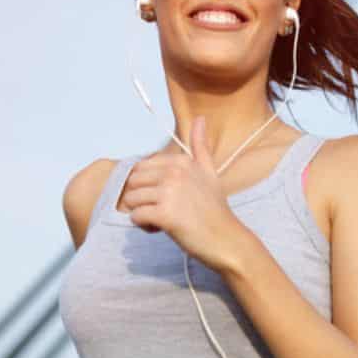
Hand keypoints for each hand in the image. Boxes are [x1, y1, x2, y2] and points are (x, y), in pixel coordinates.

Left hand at [121, 114, 247, 273]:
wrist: (226, 239)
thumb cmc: (215, 209)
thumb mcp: (209, 172)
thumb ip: (200, 146)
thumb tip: (200, 118)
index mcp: (180, 161)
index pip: (141, 168)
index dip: (149, 186)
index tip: (168, 198)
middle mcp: (174, 172)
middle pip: (133, 183)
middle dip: (141, 199)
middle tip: (163, 210)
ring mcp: (169, 192)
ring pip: (131, 200)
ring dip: (141, 213)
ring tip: (162, 220)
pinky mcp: (165, 214)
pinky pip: (136, 217)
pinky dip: (144, 226)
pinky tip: (161, 229)